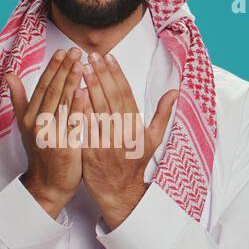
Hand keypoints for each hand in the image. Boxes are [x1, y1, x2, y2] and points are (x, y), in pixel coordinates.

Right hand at [3, 47, 85, 219]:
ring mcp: (50, 135)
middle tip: (76, 51)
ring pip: (62, 103)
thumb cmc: (41, 152)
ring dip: (71, 81)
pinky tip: (83, 91)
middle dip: (64, 69)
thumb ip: (19, 98)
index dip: (52, 68)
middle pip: (52, 91)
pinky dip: (77, 107)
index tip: (62, 51)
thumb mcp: (25, 125)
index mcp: (29, 117)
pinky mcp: (64, 147)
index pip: (42, 86)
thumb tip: (8, 74)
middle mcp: (38, 124)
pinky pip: (72, 124)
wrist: (47, 184)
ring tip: (81, 63)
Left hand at [78, 51, 178, 229]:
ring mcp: (106, 144)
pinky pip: (84, 128)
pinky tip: (73, 94)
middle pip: (111, 98)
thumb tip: (175, 91)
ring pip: (97, 110)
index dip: (117, 74)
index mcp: (137, 128)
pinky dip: (79, 111)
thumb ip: (162, 114)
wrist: (119, 192)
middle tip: (92, 56)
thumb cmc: (135, 163)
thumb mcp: (154, 139)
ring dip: (89, 87)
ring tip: (81, 68)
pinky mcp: (90, 153)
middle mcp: (123, 134)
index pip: (126, 95)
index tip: (109, 57)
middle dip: (101, 75)